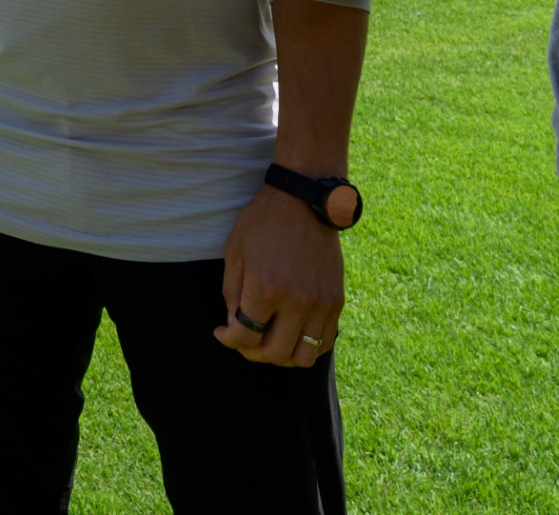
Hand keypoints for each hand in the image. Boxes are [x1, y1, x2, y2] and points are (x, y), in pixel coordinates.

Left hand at [217, 184, 342, 366]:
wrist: (304, 201)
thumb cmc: (262, 223)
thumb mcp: (234, 252)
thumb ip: (232, 294)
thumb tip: (234, 326)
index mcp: (267, 288)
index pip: (246, 336)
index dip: (229, 340)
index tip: (222, 332)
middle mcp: (298, 301)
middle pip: (276, 354)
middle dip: (253, 352)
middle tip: (244, 339)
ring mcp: (321, 304)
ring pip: (304, 357)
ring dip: (282, 355)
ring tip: (269, 339)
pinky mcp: (336, 301)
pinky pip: (325, 342)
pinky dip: (306, 346)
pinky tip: (291, 332)